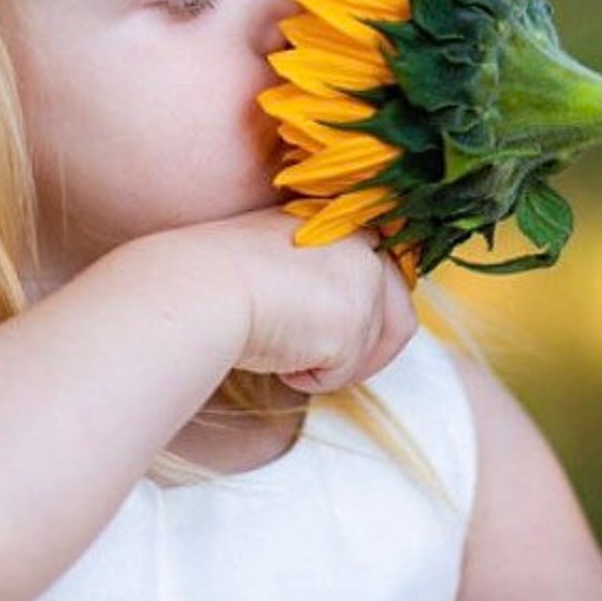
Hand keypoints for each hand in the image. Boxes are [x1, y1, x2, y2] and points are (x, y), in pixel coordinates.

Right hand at [204, 207, 416, 392]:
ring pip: (370, 351)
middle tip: (324, 365)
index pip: (388, 274)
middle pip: (401, 318)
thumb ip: (319, 275)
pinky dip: (309, 378)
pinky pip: (342, 374)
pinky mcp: (352, 323)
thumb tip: (335, 318)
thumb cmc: (217, 274)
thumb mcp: (279, 257)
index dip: (373, 314)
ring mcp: (363, 283)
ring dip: (331, 365)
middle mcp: (363, 246)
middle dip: (370, 354)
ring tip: (283, 352)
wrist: (201, 284)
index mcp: (344, 222)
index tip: (337, 335)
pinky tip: (276, 357)